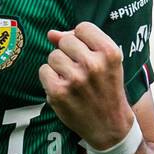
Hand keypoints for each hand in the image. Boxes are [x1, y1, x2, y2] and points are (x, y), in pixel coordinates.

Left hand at [39, 21, 134, 149]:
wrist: (110, 126)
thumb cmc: (107, 89)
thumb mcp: (106, 63)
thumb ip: (82, 43)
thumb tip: (51, 33)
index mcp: (110, 53)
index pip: (83, 28)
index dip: (81, 39)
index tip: (87, 52)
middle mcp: (93, 64)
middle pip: (65, 41)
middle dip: (69, 53)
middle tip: (80, 70)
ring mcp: (75, 79)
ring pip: (53, 55)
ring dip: (59, 66)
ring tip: (73, 81)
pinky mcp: (58, 92)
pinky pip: (43, 70)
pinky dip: (50, 78)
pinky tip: (63, 88)